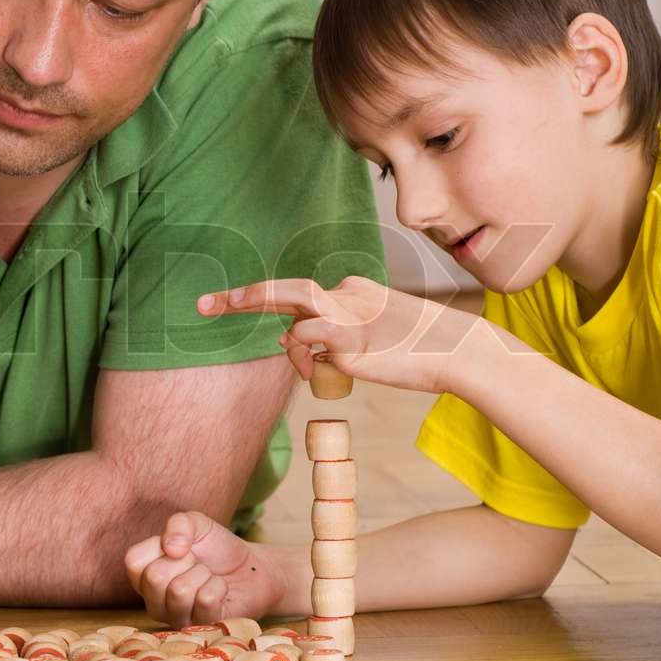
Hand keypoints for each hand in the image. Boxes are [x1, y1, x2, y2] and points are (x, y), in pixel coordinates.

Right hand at [123, 512, 286, 625]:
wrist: (251, 569)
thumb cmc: (217, 548)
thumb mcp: (196, 523)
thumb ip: (178, 524)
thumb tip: (171, 549)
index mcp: (144, 574)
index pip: (133, 561)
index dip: (160, 547)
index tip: (179, 548)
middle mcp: (154, 600)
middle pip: (155, 578)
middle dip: (186, 561)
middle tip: (198, 563)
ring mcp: (175, 618)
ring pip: (179, 591)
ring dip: (203, 575)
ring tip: (208, 576)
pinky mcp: (201, 628)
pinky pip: (205, 601)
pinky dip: (218, 587)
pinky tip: (219, 589)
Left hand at [196, 275, 489, 394]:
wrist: (458, 352)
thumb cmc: (417, 349)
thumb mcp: (369, 337)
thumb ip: (328, 335)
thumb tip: (285, 339)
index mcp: (351, 289)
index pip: (298, 294)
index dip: (258, 299)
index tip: (221, 301)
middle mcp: (345, 295)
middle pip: (283, 291)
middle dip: (240, 298)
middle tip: (203, 304)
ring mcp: (346, 316)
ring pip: (294, 325)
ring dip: (292, 348)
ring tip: (316, 364)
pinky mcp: (347, 340)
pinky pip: (307, 347)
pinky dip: (306, 361)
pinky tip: (330, 371)